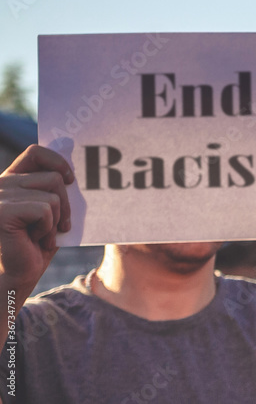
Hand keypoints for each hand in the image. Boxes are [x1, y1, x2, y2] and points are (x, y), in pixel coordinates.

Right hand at [0, 145, 73, 280]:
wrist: (14, 277)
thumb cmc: (33, 246)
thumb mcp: (49, 214)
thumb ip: (56, 192)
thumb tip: (75, 173)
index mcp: (11, 180)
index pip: (35, 152)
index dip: (58, 161)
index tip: (71, 180)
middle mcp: (1, 183)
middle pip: (54, 177)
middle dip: (65, 205)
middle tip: (56, 227)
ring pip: (53, 195)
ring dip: (55, 221)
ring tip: (39, 235)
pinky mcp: (2, 210)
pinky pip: (45, 209)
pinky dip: (47, 228)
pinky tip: (32, 240)